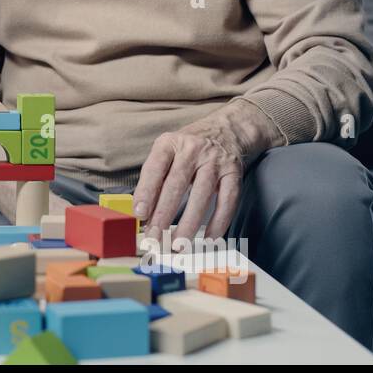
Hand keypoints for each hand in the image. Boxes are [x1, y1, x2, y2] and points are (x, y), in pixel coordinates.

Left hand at [133, 100, 284, 242]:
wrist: (227, 129)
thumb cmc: (189, 147)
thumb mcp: (167, 151)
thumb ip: (155, 177)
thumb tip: (142, 212)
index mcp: (170, 143)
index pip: (155, 168)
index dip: (146, 192)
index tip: (139, 214)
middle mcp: (192, 149)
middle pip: (176, 185)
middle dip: (164, 214)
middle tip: (155, 236)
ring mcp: (215, 161)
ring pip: (201, 195)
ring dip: (189, 223)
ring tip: (178, 243)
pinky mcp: (234, 173)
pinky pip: (227, 200)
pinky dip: (219, 221)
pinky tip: (209, 237)